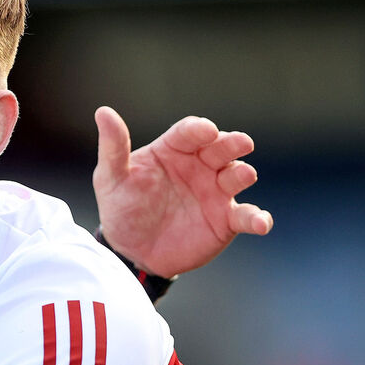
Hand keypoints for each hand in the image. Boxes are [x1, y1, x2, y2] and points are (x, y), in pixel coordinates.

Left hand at [93, 106, 272, 276]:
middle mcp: (200, 166)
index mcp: (173, 150)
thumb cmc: (122, 209)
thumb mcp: (111, 178)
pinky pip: (246, 216)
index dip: (198, 130)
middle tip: (241, 143)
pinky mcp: (226, 220)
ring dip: (243, 174)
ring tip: (243, 176)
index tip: (206, 131)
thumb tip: (103, 112)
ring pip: (237, 177)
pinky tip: (261, 223)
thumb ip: (113, 147)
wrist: (132, 252)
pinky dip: (258, 218)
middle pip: (220, 148)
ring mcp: (215, 192)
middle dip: (232, 144)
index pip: (189, 133)